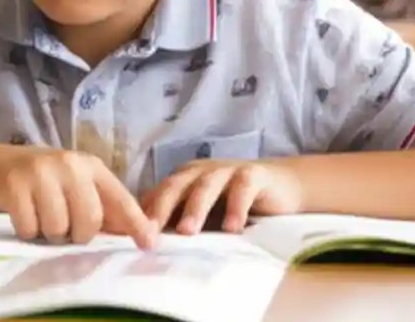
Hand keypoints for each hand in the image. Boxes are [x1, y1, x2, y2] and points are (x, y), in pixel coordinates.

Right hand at [0, 146, 155, 248]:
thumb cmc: (41, 181)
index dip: (136, 223)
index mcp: (89, 165)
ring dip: (49, 233)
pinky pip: (30, 229)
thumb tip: (140, 235)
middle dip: (76, 234)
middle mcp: (68, 164)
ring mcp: (40, 172)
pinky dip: (27, 231)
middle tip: (63, 225)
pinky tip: (23, 214)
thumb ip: (103, 207)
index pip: (120, 198)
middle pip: (89, 220)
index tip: (150, 244)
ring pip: (58, 228)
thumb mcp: (74, 185)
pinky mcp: (15, 185)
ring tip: (41, 216)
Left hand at [141, 159, 303, 234]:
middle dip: (161, 209)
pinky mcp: (254, 174)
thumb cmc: (235, 203)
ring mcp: (226, 170)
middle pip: (175, 186)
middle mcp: (200, 172)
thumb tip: (145, 244)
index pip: (157, 194)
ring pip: (205, 186)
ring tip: (187, 232)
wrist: (283, 186)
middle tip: (150, 232)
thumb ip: (179, 222)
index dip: (143, 214)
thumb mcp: (205, 213)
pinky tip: (232, 228)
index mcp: (183, 180)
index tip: (130, 238)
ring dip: (195, 209)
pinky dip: (236, 207)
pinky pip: (242, 188)